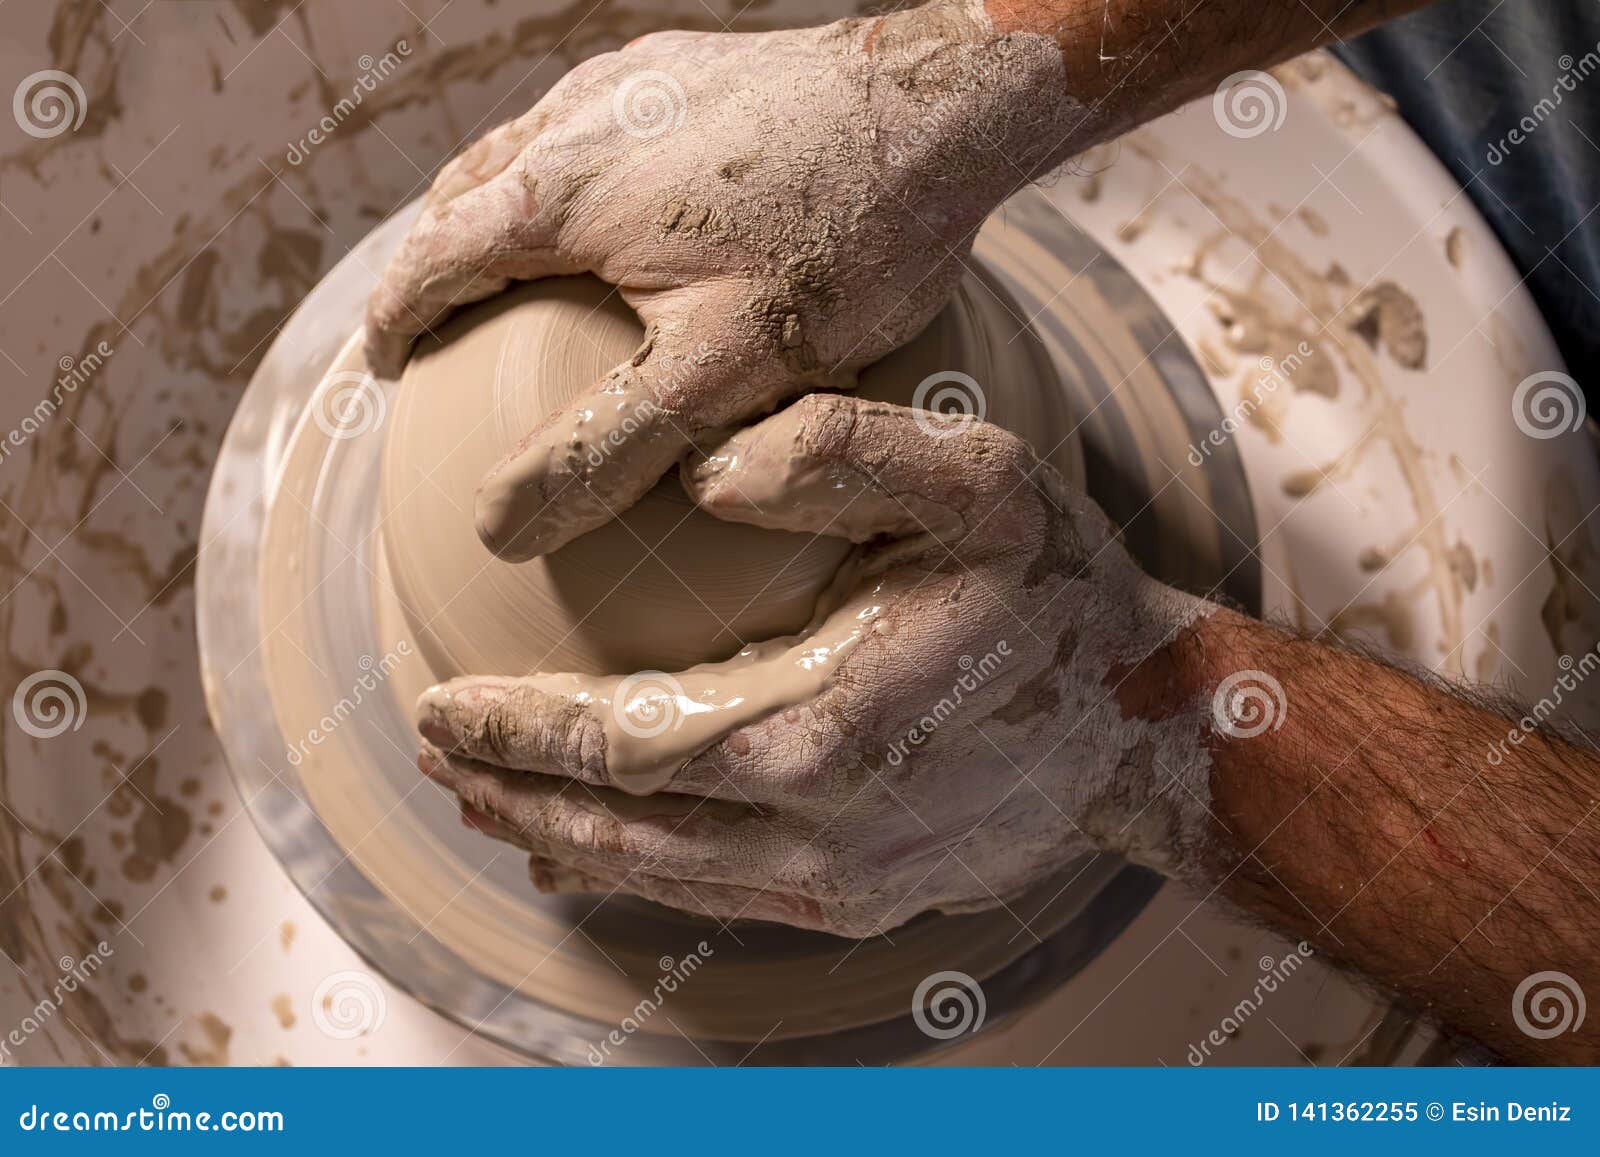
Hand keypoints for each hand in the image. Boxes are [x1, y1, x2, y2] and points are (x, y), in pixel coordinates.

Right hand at [365, 5, 1072, 559]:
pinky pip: (591, 121)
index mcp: (558, 191)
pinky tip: (613, 204)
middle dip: (431, 259)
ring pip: (523, 149)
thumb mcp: (723, 370)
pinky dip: (564, 172)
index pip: (430, 259)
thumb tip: (502, 528)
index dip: (394, 318)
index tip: (384, 365)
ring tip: (503, 263)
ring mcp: (633, 82)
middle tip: (432, 319)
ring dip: (493, 209)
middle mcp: (576, 119)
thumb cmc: (844, 241)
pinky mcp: (687, 69)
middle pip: (463, 195)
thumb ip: (609, 448)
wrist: (943, 105)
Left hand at [416, 396, 1210, 937]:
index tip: (440, 703)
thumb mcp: (978, 479)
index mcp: (822, 729)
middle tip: (434, 750)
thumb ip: (844, 450)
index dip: (519, 730)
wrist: (1143, 723)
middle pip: (615, 827)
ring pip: (652, 875)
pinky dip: (631, 871)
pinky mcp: (857, 902)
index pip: (622, 745)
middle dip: (509, 787)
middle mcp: (814, 831)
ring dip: (554, 835)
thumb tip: (706, 476)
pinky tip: (587, 847)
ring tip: (482, 797)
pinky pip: (711, 897)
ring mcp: (835, 882)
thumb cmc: (1055, 591)